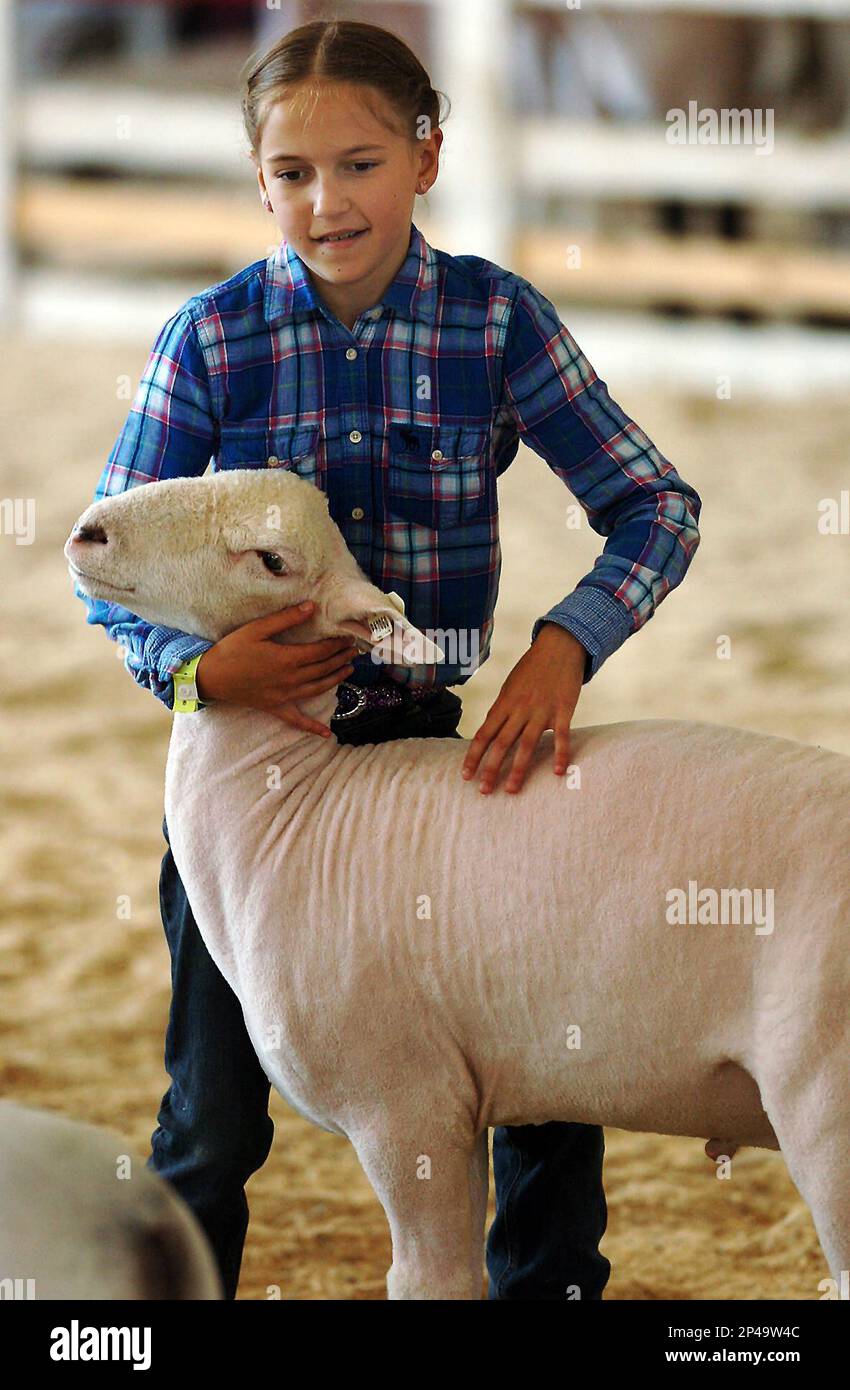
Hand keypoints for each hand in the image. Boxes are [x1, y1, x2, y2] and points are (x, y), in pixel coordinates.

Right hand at [195, 602, 358, 736]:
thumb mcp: (257, 628)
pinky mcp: (276, 708)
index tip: (348, 636)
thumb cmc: (232, 649)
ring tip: (348, 670)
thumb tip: (311, 607)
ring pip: (318, 689)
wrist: (212, 676)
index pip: (321, 651)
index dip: (337, 644)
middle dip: (341, 658)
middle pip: (323, 669)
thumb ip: (286, 618)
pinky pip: (297, 720)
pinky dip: (312, 728)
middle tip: (355, 650)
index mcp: (287, 659)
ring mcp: (284, 696)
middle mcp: (290, 680)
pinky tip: (326, 734)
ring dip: (336, 679)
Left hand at [461, 624, 586, 793]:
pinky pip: (560, 736)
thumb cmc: (532, 667)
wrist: (558, 647)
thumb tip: (491, 731)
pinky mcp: (563, 710)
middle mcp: (519, 709)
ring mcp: (541, 710)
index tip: (465, 775)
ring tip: (511, 790)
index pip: (483, 734)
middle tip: (484, 791)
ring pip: (527, 744)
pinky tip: (557, 772)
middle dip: (490, 769)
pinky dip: (559, 754)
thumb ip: (502, 709)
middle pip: (501, 744)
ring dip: (518, 769)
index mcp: (504, 703)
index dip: (473, 756)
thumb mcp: (510, 686)